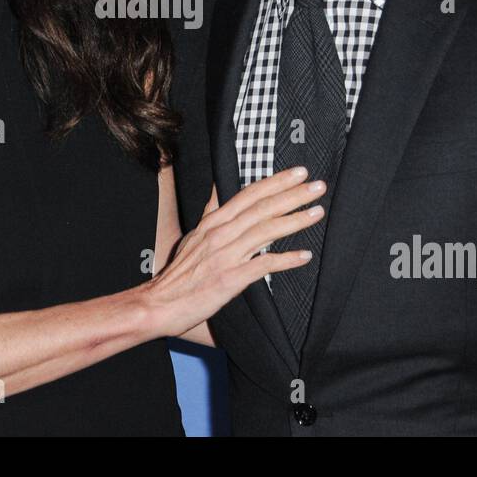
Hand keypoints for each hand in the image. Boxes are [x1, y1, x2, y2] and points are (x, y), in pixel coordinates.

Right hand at [141, 166, 324, 337]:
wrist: (158, 303)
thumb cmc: (179, 272)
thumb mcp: (193, 234)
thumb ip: (211, 211)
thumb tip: (219, 188)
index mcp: (213, 222)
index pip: (249, 194)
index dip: (276, 181)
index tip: (299, 172)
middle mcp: (220, 234)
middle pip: (262, 208)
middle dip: (293, 194)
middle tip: (318, 186)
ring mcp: (225, 255)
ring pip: (265, 231)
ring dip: (294, 221)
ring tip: (317, 213)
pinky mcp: (229, 279)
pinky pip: (263, 266)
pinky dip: (285, 260)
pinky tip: (304, 256)